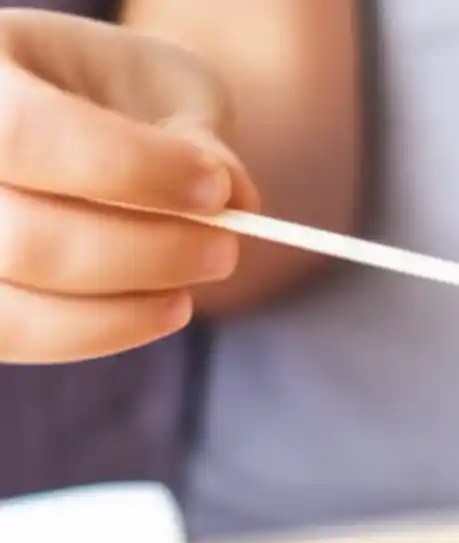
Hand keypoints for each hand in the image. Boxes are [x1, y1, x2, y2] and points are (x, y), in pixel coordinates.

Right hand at [0, 10, 257, 362]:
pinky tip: (161, 305)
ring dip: (126, 306)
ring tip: (196, 279)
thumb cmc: (118, 98)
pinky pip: (18, 338)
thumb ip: (196, 135)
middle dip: (146, 253)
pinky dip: (98, 331)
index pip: (30, 134)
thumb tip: (236, 198)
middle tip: (226, 249)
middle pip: (25, 237)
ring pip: (17, 306)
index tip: (216, 191)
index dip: (129, 170)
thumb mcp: (164, 87)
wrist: (73, 116)